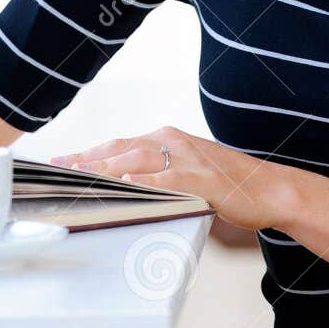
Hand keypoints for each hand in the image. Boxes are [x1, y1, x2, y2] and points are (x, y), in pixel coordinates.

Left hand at [51, 126, 295, 230]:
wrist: (268, 188)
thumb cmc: (226, 183)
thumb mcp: (184, 170)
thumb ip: (156, 173)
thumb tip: (121, 184)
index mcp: (167, 138)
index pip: (118, 144)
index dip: (88, 153)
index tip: (61, 161)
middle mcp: (173, 142)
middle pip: (121, 148)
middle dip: (88, 159)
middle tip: (60, 169)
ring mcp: (187, 158)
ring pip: (138, 159)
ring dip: (107, 167)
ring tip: (82, 176)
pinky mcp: (202, 178)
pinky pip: (169, 178)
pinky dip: (147, 180)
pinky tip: (127, 183)